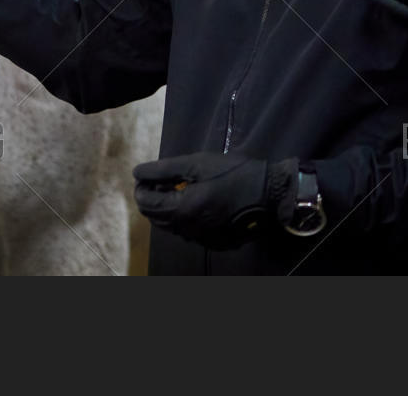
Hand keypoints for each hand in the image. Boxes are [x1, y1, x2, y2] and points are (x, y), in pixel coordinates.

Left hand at [133, 152, 298, 248]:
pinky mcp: (214, 243)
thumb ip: (164, 169)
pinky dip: (184, 217)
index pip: (146, 204)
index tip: (146, 175)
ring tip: (178, 187)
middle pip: (155, 218)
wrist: (270, 194)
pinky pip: (188, 231)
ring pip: (171, 226)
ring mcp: (201, 239)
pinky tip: (196, 201)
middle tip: (162, 179)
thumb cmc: (234, 173)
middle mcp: (188, 231)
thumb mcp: (197, 164)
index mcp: (182, 210)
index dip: (141, 188)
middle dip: (152, 198)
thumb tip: (137, 172)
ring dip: (167, 208)